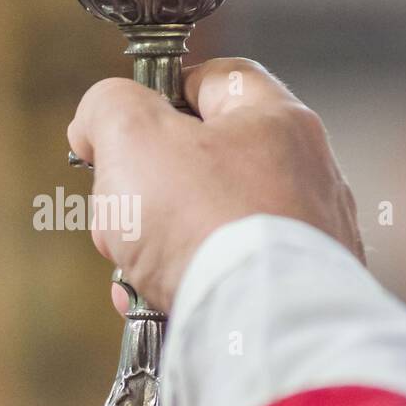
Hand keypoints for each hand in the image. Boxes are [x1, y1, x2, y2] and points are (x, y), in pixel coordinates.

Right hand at [69, 57, 364, 314]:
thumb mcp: (133, 136)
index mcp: (276, 119)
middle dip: (149, 186)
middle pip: (207, 160)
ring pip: (214, 225)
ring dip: (162, 244)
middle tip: (122, 207)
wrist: (259, 327)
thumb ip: (107, 108)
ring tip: (133, 268)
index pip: (215, 77)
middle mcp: (307, 175)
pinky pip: (232, 278)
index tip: (124, 126)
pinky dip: (190, 286)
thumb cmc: (203, 223)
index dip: (159, 92)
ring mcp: (310, 239)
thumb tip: (94, 121)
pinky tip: (157, 301)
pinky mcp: (299, 294)